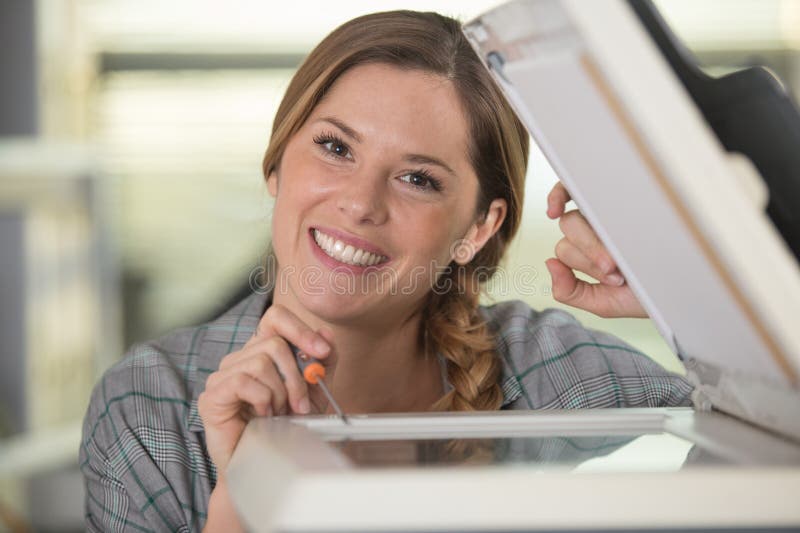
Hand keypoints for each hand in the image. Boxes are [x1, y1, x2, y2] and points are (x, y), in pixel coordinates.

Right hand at [197, 304, 336, 472]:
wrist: (264, 464)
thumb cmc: (286, 427)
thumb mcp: (314, 392)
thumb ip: (322, 363)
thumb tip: (326, 335)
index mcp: (262, 351)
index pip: (276, 318)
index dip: (300, 329)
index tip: (321, 351)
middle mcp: (240, 358)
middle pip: (274, 344)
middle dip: (296, 377)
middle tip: (300, 405)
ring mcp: (222, 375)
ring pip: (261, 362)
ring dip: (280, 393)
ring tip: (279, 413)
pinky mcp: (212, 396)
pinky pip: (243, 382)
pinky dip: (262, 401)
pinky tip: (263, 417)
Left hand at [545, 182, 646, 318]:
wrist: (683, 285)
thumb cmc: (646, 291)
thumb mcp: (605, 302)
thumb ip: (571, 291)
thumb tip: (549, 263)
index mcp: (588, 252)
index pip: (565, 248)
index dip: (579, 261)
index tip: (588, 271)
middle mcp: (593, 230)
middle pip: (569, 233)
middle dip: (590, 256)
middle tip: (617, 271)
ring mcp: (603, 212)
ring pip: (575, 220)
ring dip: (595, 244)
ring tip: (624, 258)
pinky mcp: (614, 199)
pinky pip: (572, 188)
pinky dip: (558, 195)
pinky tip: (556, 208)